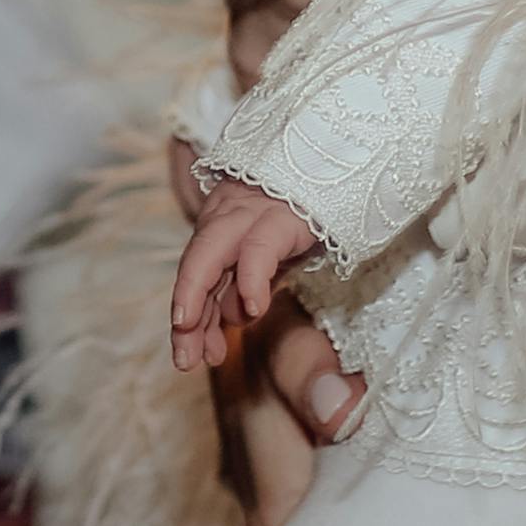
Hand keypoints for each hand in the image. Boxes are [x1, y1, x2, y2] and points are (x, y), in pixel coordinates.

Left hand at [170, 178, 329, 370]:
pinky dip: (250, 279)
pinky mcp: (283, 214)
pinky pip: (258, 248)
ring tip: (200, 344)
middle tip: (184, 359)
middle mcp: (229, 213)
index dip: (192, 316)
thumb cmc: (305, 212)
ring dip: (198, 298)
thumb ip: (248, 283)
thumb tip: (232, 318)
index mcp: (222, 222)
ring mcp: (252, 209)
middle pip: (195, 261)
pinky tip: (252, 309)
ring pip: (210, 251)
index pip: (197, 272)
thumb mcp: (273, 255)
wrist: (341, 166)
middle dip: (185, 311)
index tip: (189, 356)